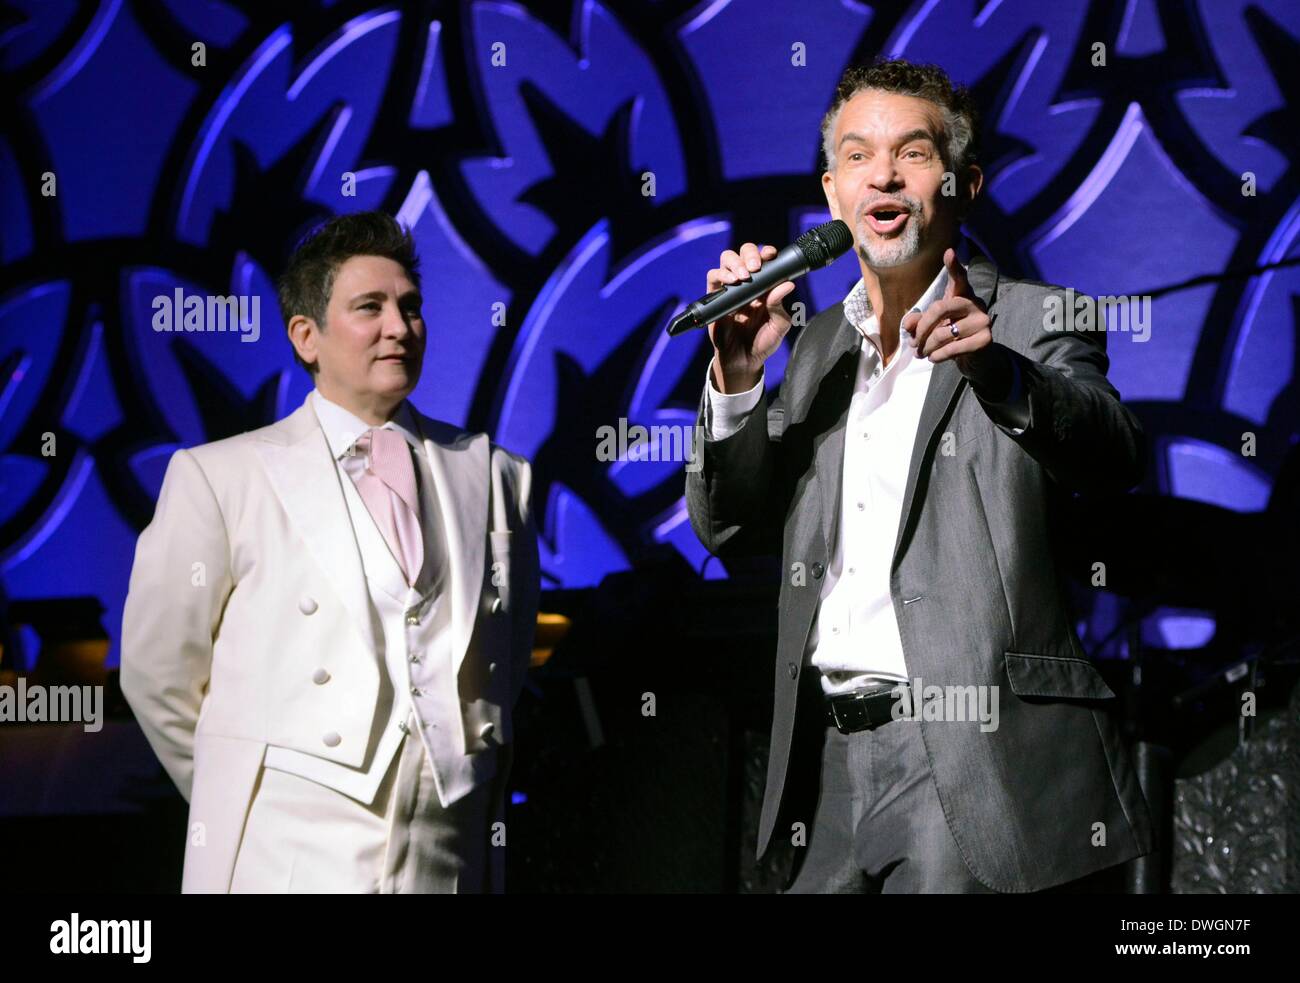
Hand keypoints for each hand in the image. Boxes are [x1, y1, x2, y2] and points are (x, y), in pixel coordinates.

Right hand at [706, 242, 795, 392]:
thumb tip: (787, 285)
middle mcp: (747, 283)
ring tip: (743, 276)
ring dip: (735, 262)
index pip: (765, 260)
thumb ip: (781, 306)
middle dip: (750, 253)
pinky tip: (731, 282)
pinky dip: (721, 275)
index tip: (771, 255)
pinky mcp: (715, 297)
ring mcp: (730, 288)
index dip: (767, 252)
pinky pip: (713, 277)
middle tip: (756, 267)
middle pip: (744, 252)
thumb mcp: (779, 326)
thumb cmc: (762, 342)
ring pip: (727, 259)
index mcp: (765, 286)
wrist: (743, 361)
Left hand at [901, 248, 992, 374]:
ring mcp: (983, 320)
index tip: (949, 252)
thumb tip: (907, 325)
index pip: (958, 278)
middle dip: (922, 328)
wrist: (975, 359)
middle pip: (940, 308)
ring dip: (926, 347)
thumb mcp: (932, 327)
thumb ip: (918, 322)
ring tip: (921, 353)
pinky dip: (937, 356)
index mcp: (962, 295)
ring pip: (943, 333)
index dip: (953, 266)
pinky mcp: (985, 339)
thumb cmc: (951, 336)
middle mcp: (975, 303)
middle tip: (913, 343)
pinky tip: (933, 358)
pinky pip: (952, 348)